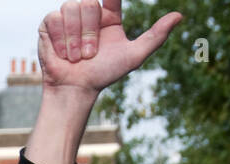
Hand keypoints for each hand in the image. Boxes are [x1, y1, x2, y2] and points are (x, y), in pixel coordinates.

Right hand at [38, 0, 181, 95]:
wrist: (76, 90)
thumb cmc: (104, 75)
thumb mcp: (134, 56)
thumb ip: (156, 36)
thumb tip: (180, 16)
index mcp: (109, 15)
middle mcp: (88, 13)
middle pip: (88, 3)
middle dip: (89, 32)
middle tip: (89, 54)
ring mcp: (67, 18)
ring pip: (71, 8)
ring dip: (74, 37)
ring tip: (75, 57)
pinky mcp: (49, 25)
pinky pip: (54, 19)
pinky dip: (59, 39)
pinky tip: (62, 54)